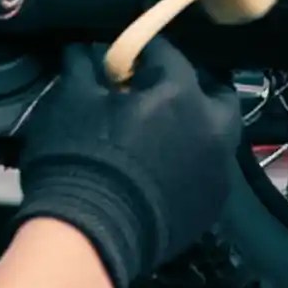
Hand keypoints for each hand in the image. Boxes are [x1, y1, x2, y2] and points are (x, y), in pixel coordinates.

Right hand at [14, 38, 241, 287]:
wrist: (87, 236)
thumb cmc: (77, 159)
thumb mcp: (70, 100)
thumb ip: (84, 67)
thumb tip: (84, 50)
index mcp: (181, 93)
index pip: (167, 55)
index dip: (143, 52)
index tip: (123, 58)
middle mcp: (212, 128)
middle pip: (213, 95)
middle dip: (188, 89)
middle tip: (153, 96)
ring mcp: (217, 171)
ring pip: (216, 136)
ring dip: (193, 129)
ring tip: (159, 135)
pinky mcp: (211, 207)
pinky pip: (207, 173)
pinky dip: (190, 165)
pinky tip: (162, 171)